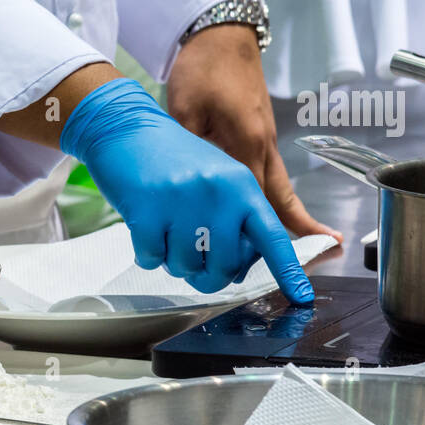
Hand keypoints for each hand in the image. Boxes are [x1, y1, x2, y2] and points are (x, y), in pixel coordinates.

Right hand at [61, 77, 314, 302]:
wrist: (123, 127)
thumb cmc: (169, 157)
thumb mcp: (214, 175)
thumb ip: (234, 214)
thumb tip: (242, 264)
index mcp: (240, 184)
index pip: (271, 235)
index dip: (287, 270)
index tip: (301, 297)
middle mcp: (217, 193)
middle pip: (224, 267)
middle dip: (208, 276)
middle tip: (196, 266)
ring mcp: (182, 203)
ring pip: (185, 267)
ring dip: (173, 262)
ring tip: (166, 236)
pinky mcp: (148, 213)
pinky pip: (153, 259)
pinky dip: (147, 254)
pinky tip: (145, 231)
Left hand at [167, 24, 341, 241]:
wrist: (222, 37)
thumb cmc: (203, 68)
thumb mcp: (184, 108)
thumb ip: (188, 148)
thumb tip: (185, 186)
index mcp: (246, 142)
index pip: (260, 197)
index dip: (269, 230)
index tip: (290, 254)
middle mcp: (263, 145)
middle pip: (281, 198)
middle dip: (298, 229)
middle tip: (321, 257)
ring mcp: (264, 140)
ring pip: (279, 188)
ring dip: (290, 216)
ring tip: (312, 245)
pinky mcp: (259, 135)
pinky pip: (270, 176)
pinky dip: (275, 198)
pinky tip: (273, 215)